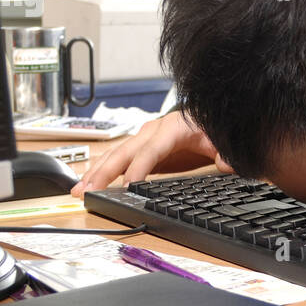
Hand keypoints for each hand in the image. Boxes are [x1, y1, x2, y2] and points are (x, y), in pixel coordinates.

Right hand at [71, 110, 230, 194]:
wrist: (206, 116)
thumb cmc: (210, 126)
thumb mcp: (221, 138)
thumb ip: (224, 153)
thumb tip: (226, 164)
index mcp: (172, 127)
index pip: (151, 150)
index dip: (139, 168)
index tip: (128, 185)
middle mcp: (152, 130)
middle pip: (125, 152)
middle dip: (105, 171)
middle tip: (89, 189)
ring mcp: (144, 138)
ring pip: (116, 155)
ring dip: (96, 172)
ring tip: (79, 189)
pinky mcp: (140, 147)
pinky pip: (118, 158)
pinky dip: (102, 170)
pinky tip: (89, 182)